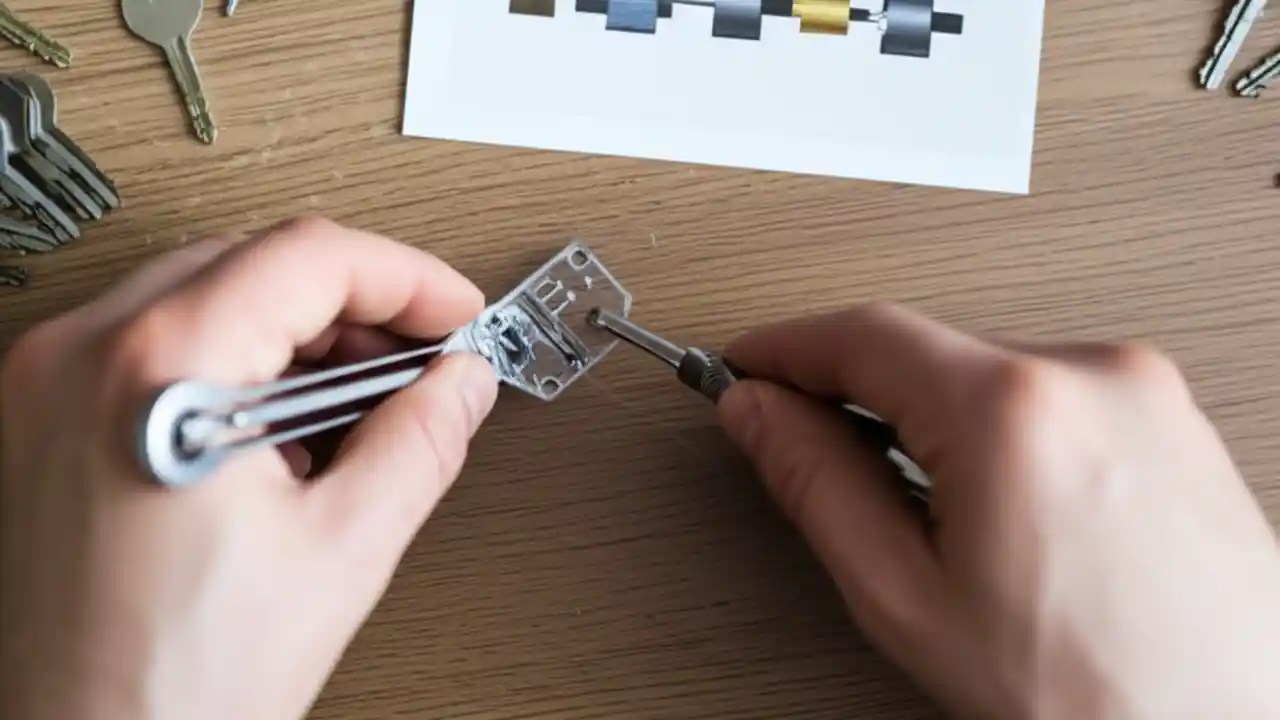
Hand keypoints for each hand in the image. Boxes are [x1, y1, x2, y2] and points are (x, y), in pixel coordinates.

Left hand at [0, 218, 498, 719]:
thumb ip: (419, 444)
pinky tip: (285, 429)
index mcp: (158, 370)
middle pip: (255, 261)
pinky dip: (237, 362)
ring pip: (203, 292)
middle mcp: (81, 358)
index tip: (452, 313)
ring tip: (362, 399)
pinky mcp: (40, 420)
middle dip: (356, 302)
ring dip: (298, 331)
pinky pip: (155, 343)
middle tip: (421, 355)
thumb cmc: (171, 686)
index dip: (406, 276)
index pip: (309, 257)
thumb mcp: (340, 554)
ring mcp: (47, 386)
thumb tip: (459, 386)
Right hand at [717, 303, 1279, 717]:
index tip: (748, 368)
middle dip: (856, 393)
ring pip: (988, 371)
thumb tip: (761, 416)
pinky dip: (998, 429)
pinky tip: (993, 504)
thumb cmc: (1096, 696)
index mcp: (1013, 410)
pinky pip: (1051, 393)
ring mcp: (1145, 392)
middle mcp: (1091, 375)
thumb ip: (817, 486)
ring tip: (923, 510)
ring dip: (931, 416)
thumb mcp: (909, 598)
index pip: (862, 335)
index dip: (786, 349)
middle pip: (927, 350)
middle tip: (807, 447)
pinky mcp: (1173, 419)